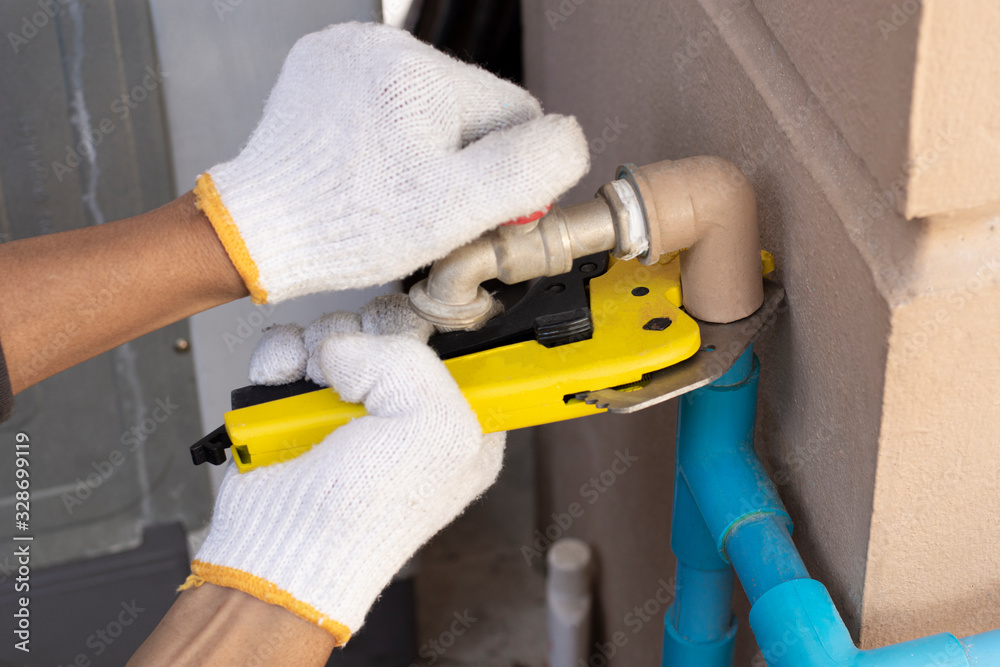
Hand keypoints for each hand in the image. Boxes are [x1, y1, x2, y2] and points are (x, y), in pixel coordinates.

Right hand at [186, 295, 505, 644]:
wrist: (281, 546)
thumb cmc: (367, 514)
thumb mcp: (436, 428)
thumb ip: (415, 361)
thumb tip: (353, 346)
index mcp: (461, 420)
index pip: (464, 344)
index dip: (439, 328)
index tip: (418, 332)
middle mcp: (409, 408)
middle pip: (395, 325)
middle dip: (370, 337)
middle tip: (359, 376)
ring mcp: (354, 403)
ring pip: (341, 330)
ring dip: (318, 349)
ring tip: (313, 388)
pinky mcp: (302, 401)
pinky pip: (293, 346)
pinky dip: (282, 358)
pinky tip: (283, 384)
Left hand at [196, 22, 589, 303]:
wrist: (261, 226)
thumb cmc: (348, 224)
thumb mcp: (457, 210)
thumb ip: (529, 170)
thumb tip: (566, 139)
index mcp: (425, 77)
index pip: (515, 113)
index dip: (505, 169)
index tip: (470, 204)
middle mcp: (386, 47)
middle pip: (472, 104)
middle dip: (461, 154)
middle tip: (424, 201)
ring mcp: (350, 50)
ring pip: (430, 99)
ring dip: (425, 140)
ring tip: (388, 183)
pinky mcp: (325, 63)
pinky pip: (387, 92)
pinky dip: (387, 127)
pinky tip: (367, 160)